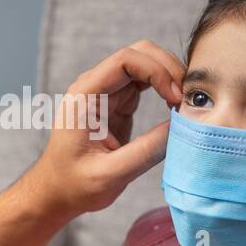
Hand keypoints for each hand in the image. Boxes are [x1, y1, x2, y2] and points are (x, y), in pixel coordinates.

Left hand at [23, 41, 183, 218]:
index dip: (156, 71)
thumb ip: (145, 152)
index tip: (175, 98)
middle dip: (168, 68)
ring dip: (169, 77)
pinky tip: (176, 108)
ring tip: (185, 103)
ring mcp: (107, 92)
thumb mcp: (110, 175)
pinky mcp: (118, 103)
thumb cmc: (74, 185)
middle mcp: (94, 86)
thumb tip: (180, 127)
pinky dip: (165, 89)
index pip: (124, 60)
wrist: (58, 192)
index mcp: (84, 96)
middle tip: (188, 97)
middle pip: (138, 54)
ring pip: (145, 65)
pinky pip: (146, 83)